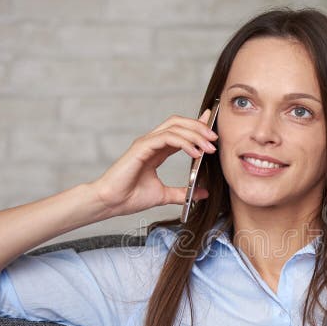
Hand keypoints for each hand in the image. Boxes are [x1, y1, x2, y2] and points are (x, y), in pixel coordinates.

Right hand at [90, 109, 217, 217]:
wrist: (111, 203)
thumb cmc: (130, 197)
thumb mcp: (164, 196)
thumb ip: (182, 193)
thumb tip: (203, 194)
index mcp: (156, 150)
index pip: (179, 131)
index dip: (196, 125)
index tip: (212, 126)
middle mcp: (151, 142)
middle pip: (178, 123)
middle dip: (199, 127)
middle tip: (215, 139)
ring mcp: (146, 143)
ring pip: (174, 127)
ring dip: (195, 134)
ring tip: (209, 147)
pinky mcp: (141, 147)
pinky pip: (166, 138)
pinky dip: (183, 142)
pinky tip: (195, 152)